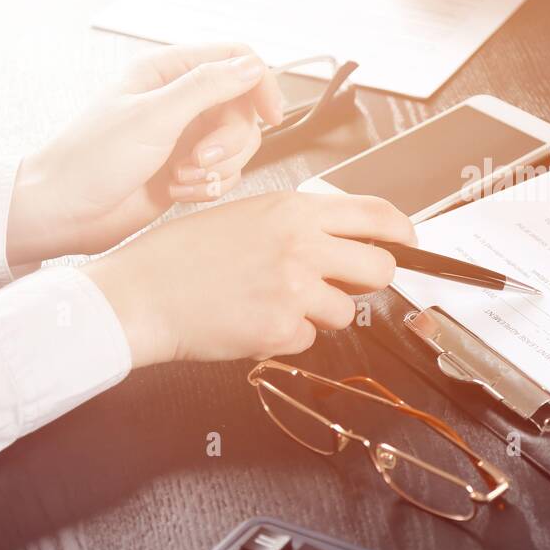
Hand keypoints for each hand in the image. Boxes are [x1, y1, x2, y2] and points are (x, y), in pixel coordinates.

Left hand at [7, 43, 285, 265]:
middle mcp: (180, 100)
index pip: (236, 60)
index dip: (260, 84)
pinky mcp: (187, 168)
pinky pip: (225, 174)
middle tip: (200, 159)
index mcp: (167, 72)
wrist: (64, 212)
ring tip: (182, 177)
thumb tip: (252, 67)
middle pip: (243, 109)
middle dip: (230, 141)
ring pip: (239, 145)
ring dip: (219, 168)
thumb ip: (207, 87)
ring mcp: (185, 136)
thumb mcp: (154, 116)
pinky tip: (178, 191)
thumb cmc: (91, 160)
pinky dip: (209, 187)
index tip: (272, 115)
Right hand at [82, 192, 415, 367]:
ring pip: (346, 312)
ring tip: (274, 301)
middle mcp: (301, 245)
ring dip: (320, 314)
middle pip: (381, 268)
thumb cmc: (182, 256)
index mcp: (294, 209)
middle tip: (345, 284)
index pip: (376, 214)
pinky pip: (309, 339)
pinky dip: (288, 336)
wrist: (140, 294)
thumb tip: (343, 236)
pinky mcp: (280, 329)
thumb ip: (299, 222)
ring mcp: (293, 289)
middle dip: (370, 281)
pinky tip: (253, 320)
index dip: (403, 232)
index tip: (408, 242)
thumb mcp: (246, 214)